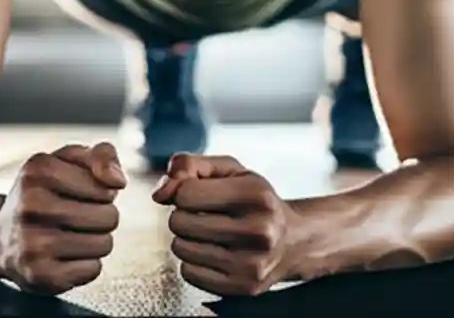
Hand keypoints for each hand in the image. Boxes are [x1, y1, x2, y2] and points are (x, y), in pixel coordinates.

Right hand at [0, 143, 125, 294]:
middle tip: (75, 217)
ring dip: (95, 241)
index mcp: (38, 171)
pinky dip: (85, 264)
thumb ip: (102, 155)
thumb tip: (118, 181)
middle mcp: (31, 205)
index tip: (79, 193)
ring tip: (69, 235)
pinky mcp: (39, 276)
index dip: (101, 192)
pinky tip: (63, 256)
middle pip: (109, 217)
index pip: (106, 188)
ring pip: (104, 244)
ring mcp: (33, 243)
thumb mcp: (69, 162)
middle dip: (101, 217)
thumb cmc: (43, 194)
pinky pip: (92, 269)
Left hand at [153, 154, 300, 295]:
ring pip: (180, 248)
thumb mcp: (230, 170)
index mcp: (255, 195)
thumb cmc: (255, 200)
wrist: (294, 240)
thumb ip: (190, 165)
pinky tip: (214, 253)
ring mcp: (252, 263)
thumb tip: (160, 193)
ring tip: (211, 234)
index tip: (198, 193)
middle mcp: (258, 231)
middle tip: (207, 215)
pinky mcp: (243, 287)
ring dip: (187, 239)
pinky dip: (193, 262)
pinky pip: (188, 273)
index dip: (183, 191)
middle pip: (179, 222)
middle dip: (184, 215)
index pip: (185, 193)